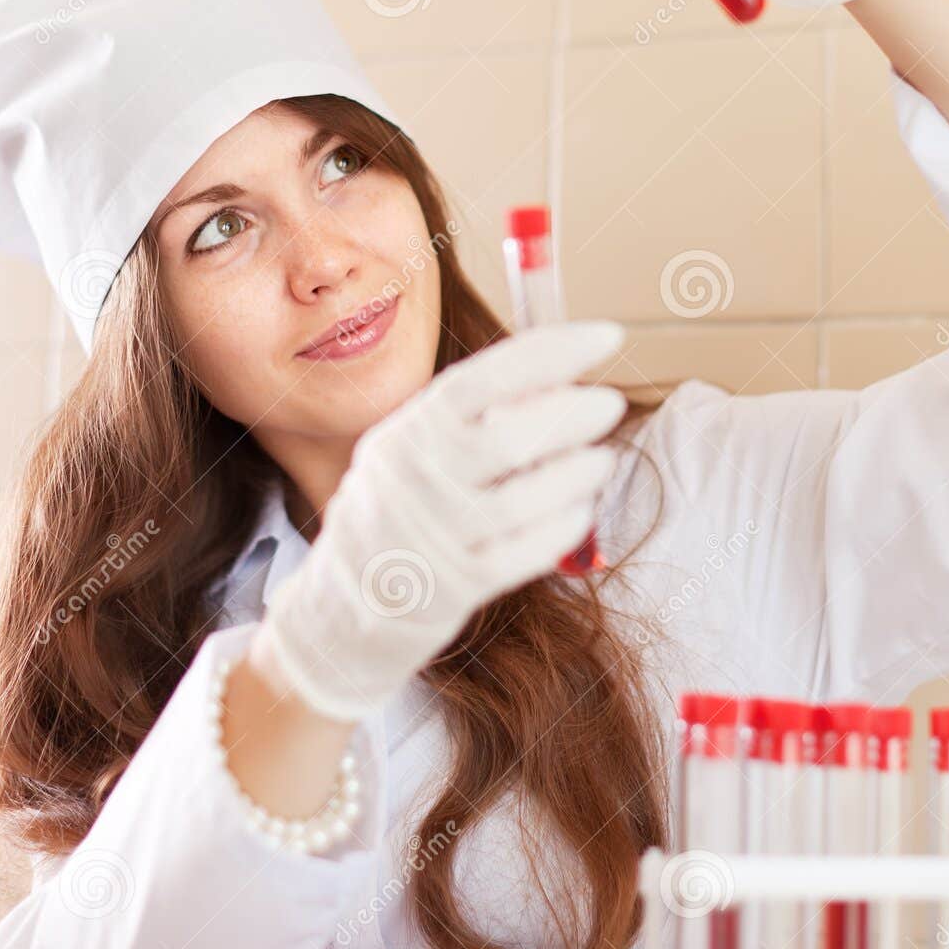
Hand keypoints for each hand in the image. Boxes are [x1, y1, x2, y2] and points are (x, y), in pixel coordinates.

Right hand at [256, 320, 627, 720]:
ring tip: (601, 461)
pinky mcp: (458, 585)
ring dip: (579, 473)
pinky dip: (565, 526)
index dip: (550, 353)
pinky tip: (578, 511)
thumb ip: (469, 418)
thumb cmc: (396, 515)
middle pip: (510, 437)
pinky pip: (529, 550)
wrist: (339, 613)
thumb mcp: (410, 453)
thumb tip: (558, 377)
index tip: (606, 336)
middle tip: (609, 404)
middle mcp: (415, 478)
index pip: (483, 378)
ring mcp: (435, 534)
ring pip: (527, 498)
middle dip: (574, 414)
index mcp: (407, 432)